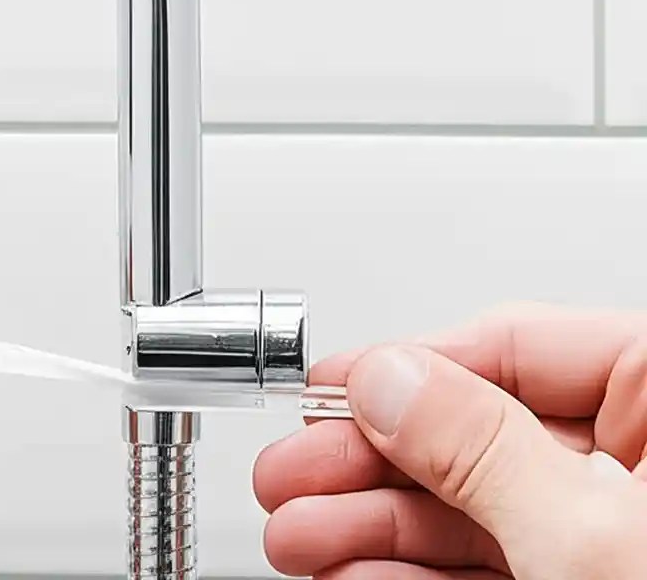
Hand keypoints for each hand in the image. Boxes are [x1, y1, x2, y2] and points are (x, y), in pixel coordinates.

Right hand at [254, 304, 646, 579]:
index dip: (410, 366)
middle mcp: (644, 469)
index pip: (520, 348)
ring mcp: (608, 537)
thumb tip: (391, 378)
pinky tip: (351, 574)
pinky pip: (483, 571)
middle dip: (369, 460)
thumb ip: (479, 446)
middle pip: (476, 433)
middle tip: (294, 471)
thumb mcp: (586, 535)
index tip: (330, 389)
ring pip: (469, 510)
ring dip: (371, 525)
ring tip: (300, 535)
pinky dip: (408, 576)